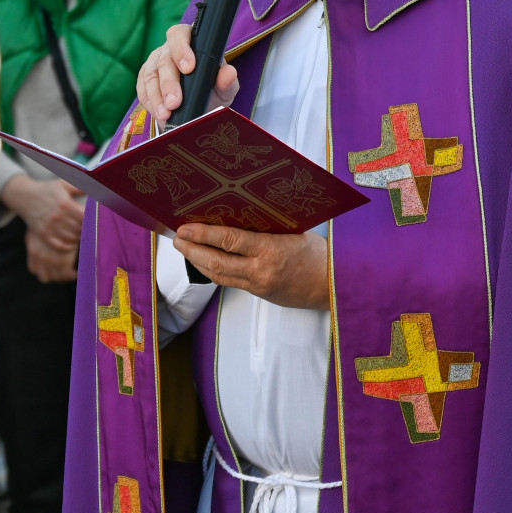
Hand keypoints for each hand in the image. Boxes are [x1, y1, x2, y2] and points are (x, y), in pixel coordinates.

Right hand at [2, 174, 87, 282]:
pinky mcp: (43, 234)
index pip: (85, 216)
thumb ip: (80, 187)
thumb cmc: (47, 189)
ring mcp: (49, 226)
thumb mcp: (63, 184)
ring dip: (79, 238)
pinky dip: (68, 246)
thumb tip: (97, 187)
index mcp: (65, 203)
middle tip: (92, 229)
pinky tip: (72, 242)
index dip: (93, 219)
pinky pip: (59, 245)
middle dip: (87, 229)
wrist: (24, 196)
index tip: (98, 220)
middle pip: (79, 228)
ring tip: (83, 234)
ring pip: (71, 238)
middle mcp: (57, 216)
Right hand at [135, 22, 239, 127]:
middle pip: (164, 60)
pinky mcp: (145, 79)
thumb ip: (228, 80)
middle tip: (175, 102)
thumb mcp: (224, 88)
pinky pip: (142, 89)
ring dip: (157, 97)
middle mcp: (170, 49)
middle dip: (169, 83)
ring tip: (165, 114)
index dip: (182, 49)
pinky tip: (159, 113)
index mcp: (191, 41)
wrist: (200, 106)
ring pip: (150, 75)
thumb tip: (229, 73)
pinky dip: (150, 102)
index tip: (189, 68)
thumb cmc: (213, 89)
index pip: (180, 35)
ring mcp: (155, 63)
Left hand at [173, 224, 329, 309]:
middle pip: (216, 262)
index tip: (185, 227)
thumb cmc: (318, 254)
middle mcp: (261, 271)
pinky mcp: (259, 294)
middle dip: (192, 249)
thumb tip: (236, 217)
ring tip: (185, 248)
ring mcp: (258, 286)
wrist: (334, 285)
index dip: (203, 234)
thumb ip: (266, 229)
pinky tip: (205, 262)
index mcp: (271, 250)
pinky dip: (214, 271)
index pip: (229, 241)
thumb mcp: (294, 232)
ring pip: (218, 275)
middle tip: (177, 238)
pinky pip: (230, 282)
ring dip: (198, 262)